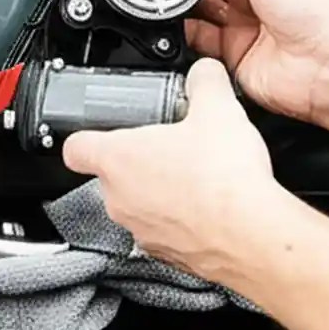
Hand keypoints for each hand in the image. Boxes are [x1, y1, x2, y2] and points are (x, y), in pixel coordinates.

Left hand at [63, 59, 286, 279]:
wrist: (253, 236)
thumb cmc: (224, 180)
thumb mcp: (218, 108)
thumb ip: (204, 82)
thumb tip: (204, 73)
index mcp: (118, 159)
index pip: (75, 148)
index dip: (86, 136)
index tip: (100, 131)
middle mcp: (120, 200)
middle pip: (112, 176)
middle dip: (139, 161)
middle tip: (170, 147)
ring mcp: (142, 232)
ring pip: (138, 207)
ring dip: (160, 193)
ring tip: (196, 177)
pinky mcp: (168, 257)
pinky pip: (165, 234)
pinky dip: (182, 221)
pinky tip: (212, 208)